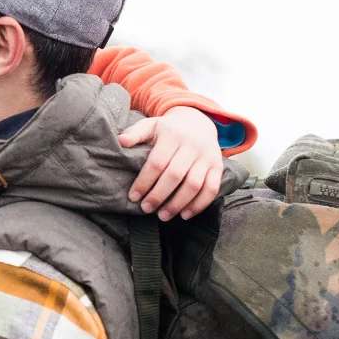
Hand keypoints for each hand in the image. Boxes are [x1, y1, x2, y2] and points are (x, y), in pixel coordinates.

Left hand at [120, 106, 223, 220]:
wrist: (199, 122)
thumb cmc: (169, 129)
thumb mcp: (152, 125)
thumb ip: (135, 132)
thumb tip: (121, 141)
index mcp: (172, 136)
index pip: (157, 162)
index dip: (145, 181)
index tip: (133, 196)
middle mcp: (192, 146)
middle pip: (175, 176)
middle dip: (159, 195)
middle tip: (146, 209)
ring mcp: (207, 157)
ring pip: (194, 184)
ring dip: (178, 204)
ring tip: (163, 216)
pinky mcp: (217, 167)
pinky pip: (212, 188)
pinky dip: (200, 204)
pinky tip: (185, 215)